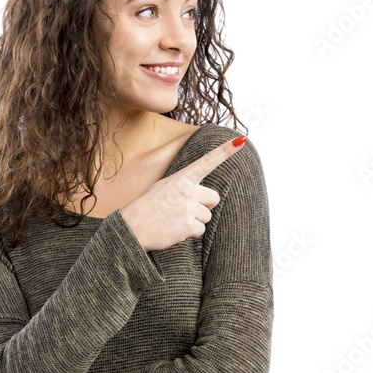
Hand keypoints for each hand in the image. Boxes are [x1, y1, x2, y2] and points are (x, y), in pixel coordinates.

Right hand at [120, 134, 246, 251]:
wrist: (131, 227)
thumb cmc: (146, 208)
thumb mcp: (163, 187)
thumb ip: (183, 186)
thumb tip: (199, 194)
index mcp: (181, 178)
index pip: (207, 162)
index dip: (225, 151)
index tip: (241, 140)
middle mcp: (187, 190)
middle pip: (214, 197)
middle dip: (204, 205)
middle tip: (185, 210)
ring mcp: (188, 207)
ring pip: (206, 216)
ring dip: (194, 221)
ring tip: (174, 220)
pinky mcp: (189, 225)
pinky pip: (200, 230)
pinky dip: (189, 232)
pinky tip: (174, 230)